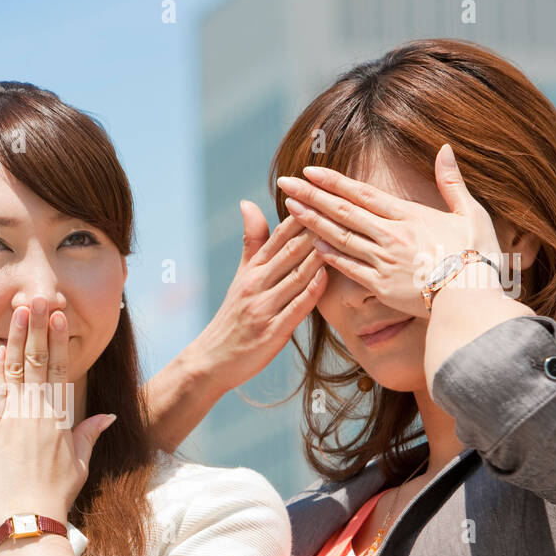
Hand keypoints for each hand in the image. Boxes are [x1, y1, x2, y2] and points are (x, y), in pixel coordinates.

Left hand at [0, 300, 114, 531]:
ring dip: (15, 338)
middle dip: (37, 328)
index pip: (60, 369)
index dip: (58, 340)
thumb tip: (107, 418)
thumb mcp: (80, 464)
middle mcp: (36, 411)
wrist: (26, 518)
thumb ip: (89, 435)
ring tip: (17, 311)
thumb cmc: (54, 495)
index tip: (58, 316)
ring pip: (14, 369)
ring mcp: (11, 417)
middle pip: (37, 361)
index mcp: (60, 418)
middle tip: (37, 300)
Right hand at [188, 202, 326, 392]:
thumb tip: (248, 203)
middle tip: (343, 210)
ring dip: (319, 256)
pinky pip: (295, 307)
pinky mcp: (271, 331)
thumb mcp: (240, 276)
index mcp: (252, 271)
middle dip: (316, 229)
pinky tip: (327, 277)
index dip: (301, 214)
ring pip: (296, 275)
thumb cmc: (233, 317)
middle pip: (290, 251)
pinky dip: (311, 290)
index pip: (278, 236)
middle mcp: (256, 285)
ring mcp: (263, 308)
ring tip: (344, 238)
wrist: (212, 359)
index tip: (322, 196)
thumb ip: (251, 242)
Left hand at [276, 144, 503, 319]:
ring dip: (312, 221)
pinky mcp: (380, 285)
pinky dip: (327, 254)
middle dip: (312, 195)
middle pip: (344, 211)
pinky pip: (347, 267)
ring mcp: (383, 260)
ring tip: (289, 207)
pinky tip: (308, 243)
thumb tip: (444, 148)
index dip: (335, 182)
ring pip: (339, 236)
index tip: (311, 171)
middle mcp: (392, 235)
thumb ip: (453, 182)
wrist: (473, 299)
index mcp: (411, 216)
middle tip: (286, 182)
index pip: (364, 194)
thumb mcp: (471, 213)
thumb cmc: (477, 257)